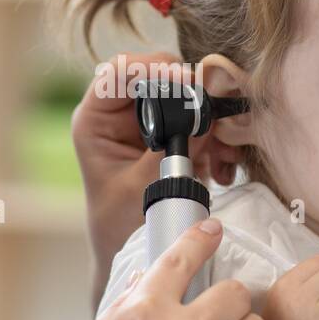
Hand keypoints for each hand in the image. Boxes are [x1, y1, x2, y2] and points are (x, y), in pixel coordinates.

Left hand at [71, 52, 239, 300]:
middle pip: (161, 74)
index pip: (120, 71)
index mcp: (95, 119)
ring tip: (224, 158)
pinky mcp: (173, 133)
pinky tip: (223, 170)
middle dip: (194, 96)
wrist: (129, 250)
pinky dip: (219, 141)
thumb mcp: (141, 189)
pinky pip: (203, 121)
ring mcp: (149, 120)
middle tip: (218, 122)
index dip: (154, 69)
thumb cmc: (119, 225)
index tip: (187, 84)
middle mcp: (119, 111)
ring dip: (213, 123)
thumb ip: (170, 150)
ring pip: (188, 96)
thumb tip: (202, 116)